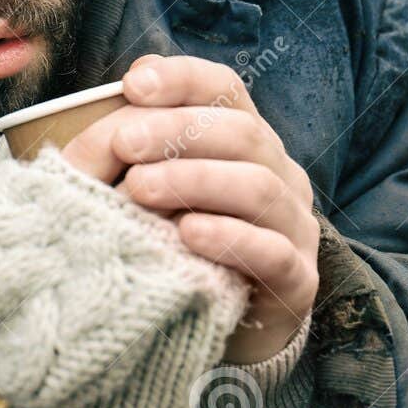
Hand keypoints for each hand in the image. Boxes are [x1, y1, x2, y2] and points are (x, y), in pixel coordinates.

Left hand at [61, 54, 319, 363]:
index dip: (182, 78)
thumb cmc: (172, 247)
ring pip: (259, 186)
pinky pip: (273, 251)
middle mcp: (279, 173)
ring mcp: (294, 226)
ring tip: (139, 188)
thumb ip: (126, 156)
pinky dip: (229, 237)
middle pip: (242, 132)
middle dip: (177, 131)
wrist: (214, 329)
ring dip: (195, 180)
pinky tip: (187, 234)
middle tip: (122, 145)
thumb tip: (109, 118)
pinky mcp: (298, 281)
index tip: (132, 85)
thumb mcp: (144, 194)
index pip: (223, 89)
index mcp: (243, 140)